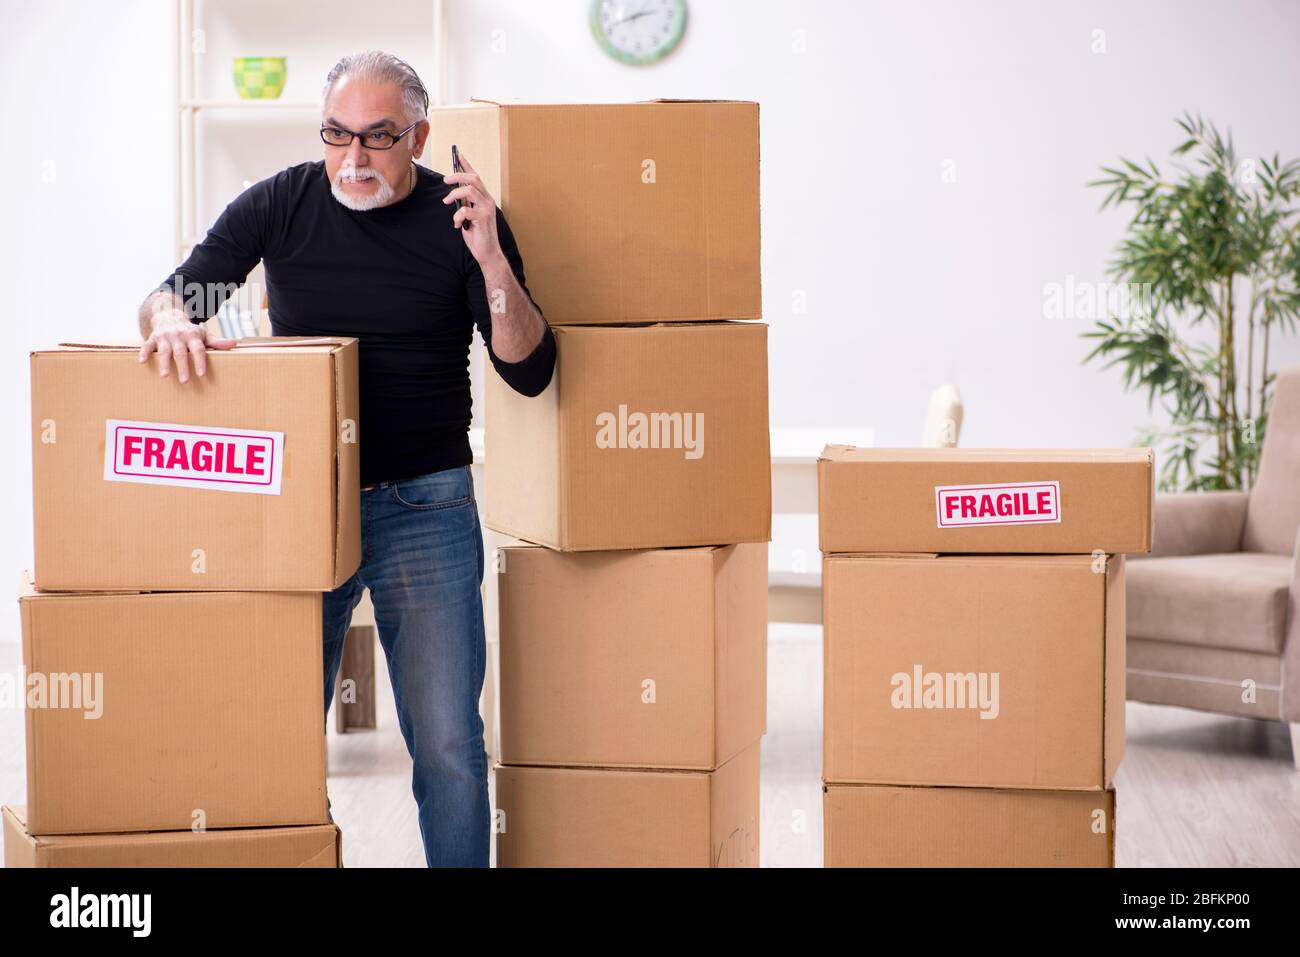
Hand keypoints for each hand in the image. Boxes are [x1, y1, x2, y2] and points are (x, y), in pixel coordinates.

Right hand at [138, 308, 235, 382]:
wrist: (169, 316)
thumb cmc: (190, 332)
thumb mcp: (203, 335)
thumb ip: (217, 342)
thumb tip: (235, 344)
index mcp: (193, 336)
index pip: (198, 349)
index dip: (200, 361)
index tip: (201, 373)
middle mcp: (179, 336)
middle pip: (181, 352)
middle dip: (183, 366)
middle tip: (185, 381)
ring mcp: (165, 337)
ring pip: (164, 350)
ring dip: (164, 363)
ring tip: (165, 376)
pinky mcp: (153, 338)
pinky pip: (147, 345)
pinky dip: (144, 353)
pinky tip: (142, 362)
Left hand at [442, 152, 503, 266]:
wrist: (487, 253)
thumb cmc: (478, 235)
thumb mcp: (469, 216)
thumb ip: (465, 204)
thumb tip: (453, 195)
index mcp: (485, 198)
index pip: (476, 177)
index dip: (466, 165)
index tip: (458, 154)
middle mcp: (488, 201)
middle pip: (473, 179)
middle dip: (458, 176)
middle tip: (446, 180)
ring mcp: (487, 209)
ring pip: (470, 190)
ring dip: (454, 194)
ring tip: (447, 201)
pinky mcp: (483, 219)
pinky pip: (466, 210)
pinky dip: (457, 216)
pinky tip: (457, 224)